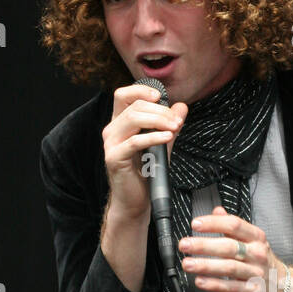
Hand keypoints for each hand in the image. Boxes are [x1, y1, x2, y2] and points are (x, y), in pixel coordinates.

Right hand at [102, 83, 187, 219]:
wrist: (136, 201)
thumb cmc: (146, 172)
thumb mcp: (162, 143)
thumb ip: (170, 125)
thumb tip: (182, 106)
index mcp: (119, 123)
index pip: (124, 95)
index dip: (141, 90)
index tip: (160, 96)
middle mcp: (112, 130)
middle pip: (134, 106)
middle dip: (160, 111)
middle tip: (178, 120)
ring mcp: (110, 144)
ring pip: (133, 119)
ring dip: (158, 120)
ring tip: (175, 127)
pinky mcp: (114, 158)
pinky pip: (135, 142)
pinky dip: (153, 137)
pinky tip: (167, 137)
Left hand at [178, 207, 287, 291]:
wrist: (284, 288)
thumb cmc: (264, 263)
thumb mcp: (253, 240)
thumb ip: (233, 227)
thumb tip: (217, 211)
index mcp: (256, 238)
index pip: (234, 225)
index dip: (214, 223)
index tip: (196, 224)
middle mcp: (256, 254)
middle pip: (229, 246)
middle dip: (204, 245)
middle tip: (185, 244)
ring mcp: (255, 273)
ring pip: (229, 268)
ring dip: (205, 265)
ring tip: (188, 263)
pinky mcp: (253, 291)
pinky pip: (231, 287)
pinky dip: (214, 285)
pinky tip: (200, 281)